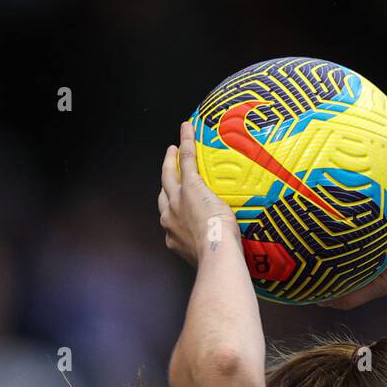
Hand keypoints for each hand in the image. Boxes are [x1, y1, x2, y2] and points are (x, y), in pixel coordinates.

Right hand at [159, 120, 240, 266]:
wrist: (215, 253)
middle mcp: (169, 217)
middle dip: (165, 181)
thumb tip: (224, 251)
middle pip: (163, 194)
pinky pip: (186, 159)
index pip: (169, 218)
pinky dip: (185, 143)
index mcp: (173, 236)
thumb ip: (208, 247)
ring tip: (173, 149)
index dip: (172, 208)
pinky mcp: (190, 186)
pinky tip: (186, 128)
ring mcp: (177, 200)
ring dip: (170, 161)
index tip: (176, 203)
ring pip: (169, 175)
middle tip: (168, 168)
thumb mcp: (208, 254)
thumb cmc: (217, 259)